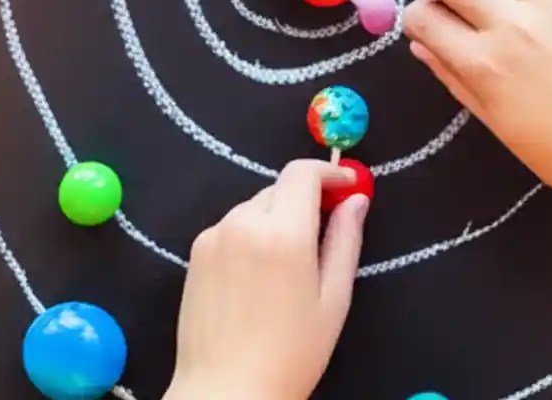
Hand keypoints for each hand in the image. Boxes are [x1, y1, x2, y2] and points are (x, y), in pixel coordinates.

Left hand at [164, 160, 369, 399]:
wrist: (226, 390)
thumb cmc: (291, 353)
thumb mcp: (333, 299)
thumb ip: (345, 240)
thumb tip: (356, 199)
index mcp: (283, 232)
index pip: (302, 173)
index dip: (328, 172)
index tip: (346, 184)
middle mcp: (243, 223)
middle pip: (278, 188)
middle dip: (304, 200)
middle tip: (323, 232)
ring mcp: (214, 236)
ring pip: (253, 207)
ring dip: (276, 218)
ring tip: (288, 266)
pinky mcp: (195, 252)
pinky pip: (231, 228)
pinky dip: (250, 236)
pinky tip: (258, 277)